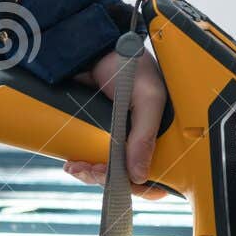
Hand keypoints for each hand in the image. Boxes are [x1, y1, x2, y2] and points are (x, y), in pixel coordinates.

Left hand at [63, 48, 168, 197]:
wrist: (94, 48)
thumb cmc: (129, 65)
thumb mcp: (146, 98)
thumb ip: (144, 135)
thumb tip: (139, 175)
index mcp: (163, 133)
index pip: (161, 174)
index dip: (146, 187)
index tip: (126, 185)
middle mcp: (142, 140)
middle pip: (130, 177)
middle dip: (109, 180)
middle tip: (90, 169)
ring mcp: (120, 139)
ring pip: (109, 172)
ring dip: (92, 174)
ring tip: (76, 167)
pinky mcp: (97, 134)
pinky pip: (92, 159)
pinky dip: (82, 165)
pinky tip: (71, 162)